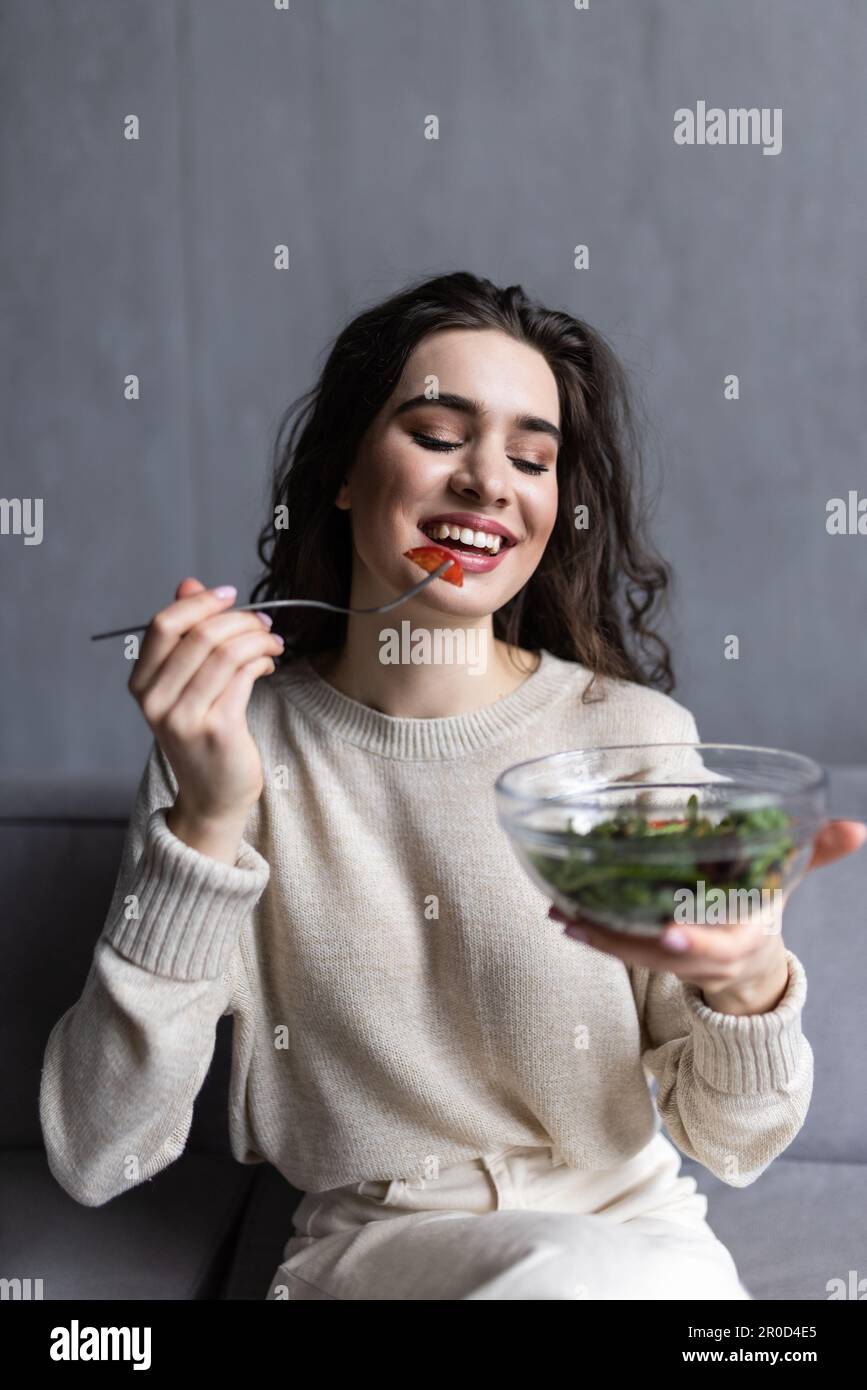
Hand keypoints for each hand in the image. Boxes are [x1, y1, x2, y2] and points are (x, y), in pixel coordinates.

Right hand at [128, 577, 284, 852]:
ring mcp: (184, 718)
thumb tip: (189, 584)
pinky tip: (269, 662)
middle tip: (264, 622)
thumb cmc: (202, 735)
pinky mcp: (217, 730)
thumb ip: (185, 634)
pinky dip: (261, 659)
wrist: (212, 796)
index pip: (163, 625)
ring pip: (225, 653)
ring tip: (272, 641)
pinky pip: (243, 676)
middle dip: (239, 620)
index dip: (199, 603)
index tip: (230, 594)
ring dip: (257, 638)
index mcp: (141, 684)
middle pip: (199, 636)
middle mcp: (155, 701)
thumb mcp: (185, 684)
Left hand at [552, 819, 866, 1014]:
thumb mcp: (787, 883)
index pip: (717, 945)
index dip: (693, 942)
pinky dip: (593, 936)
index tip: (667, 931)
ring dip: (596, 935)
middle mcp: (707, 958)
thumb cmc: (761, 915)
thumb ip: (814, 853)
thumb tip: (858, 828)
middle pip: (661, 954)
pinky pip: (622, 952)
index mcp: (743, 939)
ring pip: (633, 956)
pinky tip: (563, 916)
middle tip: (584, 916)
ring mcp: (678, 965)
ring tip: (562, 913)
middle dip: (622, 938)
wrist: (749, 971)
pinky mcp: (654, 961)